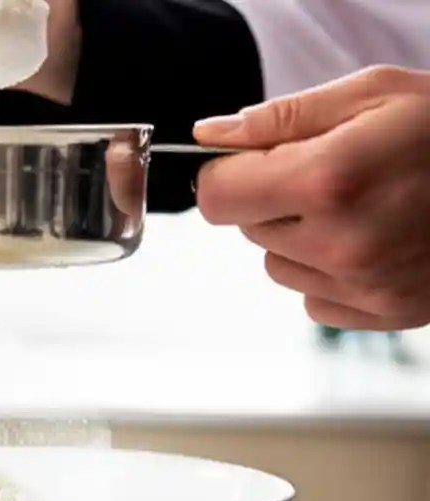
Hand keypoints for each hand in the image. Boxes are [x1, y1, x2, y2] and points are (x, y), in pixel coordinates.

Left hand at [195, 66, 429, 330]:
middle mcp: (339, 242)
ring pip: (277, 263)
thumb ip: (280, 117)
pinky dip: (330, 272)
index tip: (249, 161)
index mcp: (327, 181)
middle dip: (272, 198)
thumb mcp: (372, 94)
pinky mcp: (383, 314)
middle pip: (245, 228)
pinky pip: (314, 297)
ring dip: (301, 237)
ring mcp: (363, 285)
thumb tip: (211, 134)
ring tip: (362, 205)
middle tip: (333, 174)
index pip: (216, 196)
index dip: (227, 173)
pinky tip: (376, 240)